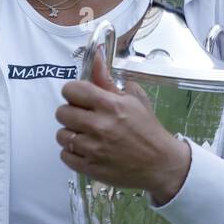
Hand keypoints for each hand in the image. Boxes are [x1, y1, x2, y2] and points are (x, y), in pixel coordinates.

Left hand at [55, 47, 191, 204]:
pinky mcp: (90, 167)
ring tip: (87, 136)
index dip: (74, 92)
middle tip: (85, 118)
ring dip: (71, 134)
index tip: (81, 98)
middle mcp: (99, 125)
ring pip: (61, 135)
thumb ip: (107, 80)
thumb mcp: (133, 99)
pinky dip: (73, 153)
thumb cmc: (147, 129)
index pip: (71, 90)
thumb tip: (95, 56)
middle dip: (71, 113)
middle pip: (62, 112)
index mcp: (110, 105)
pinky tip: (87, 150)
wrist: (161, 164)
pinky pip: (64, 155)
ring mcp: (93, 148)